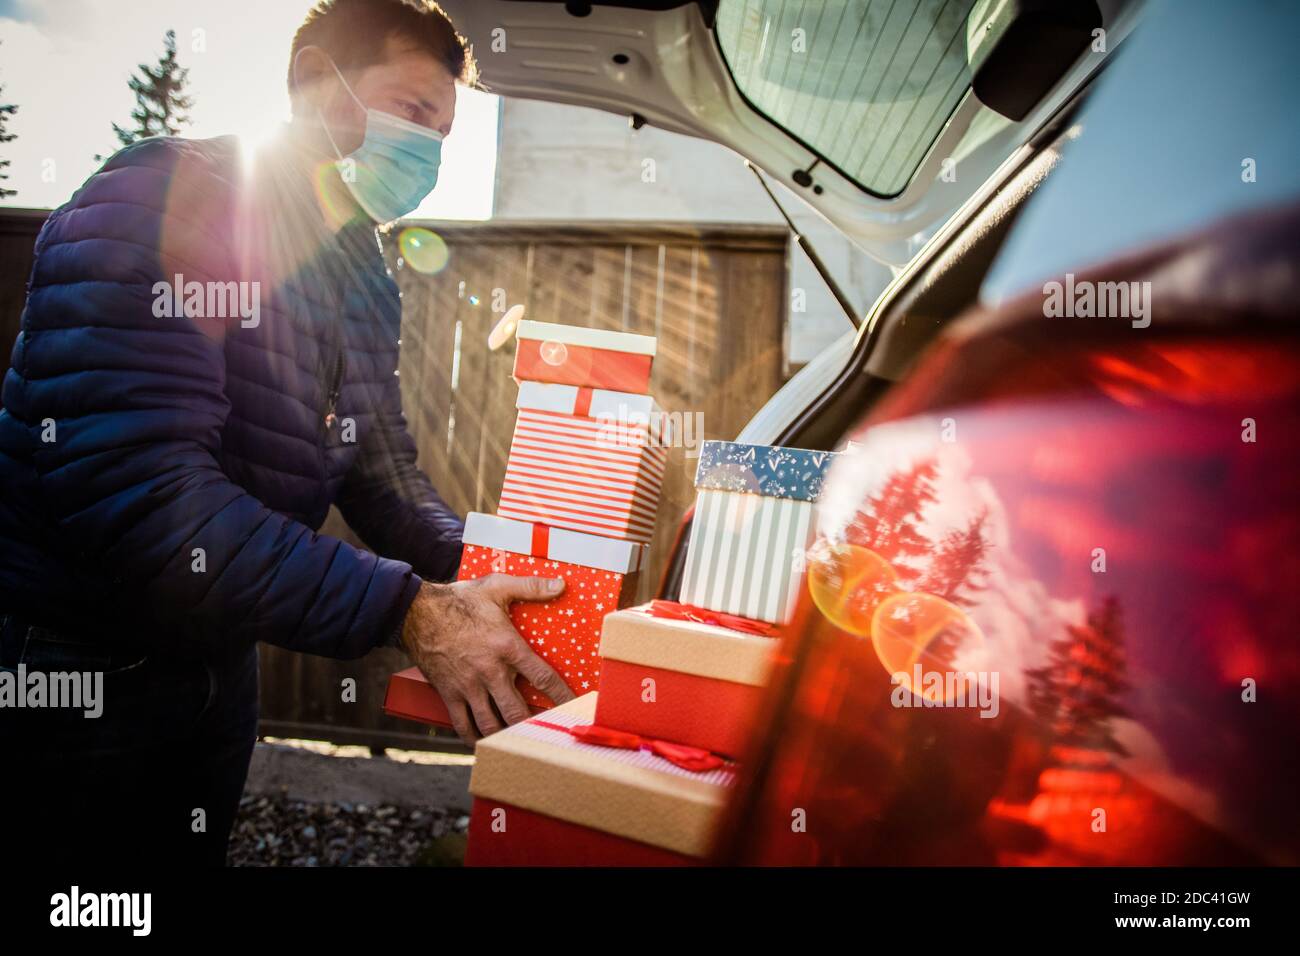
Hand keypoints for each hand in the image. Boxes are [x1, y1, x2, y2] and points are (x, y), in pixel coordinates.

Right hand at [399, 574, 574, 742]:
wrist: (416, 612)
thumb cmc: (459, 599)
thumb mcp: (497, 586)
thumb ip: (531, 587)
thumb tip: (561, 585)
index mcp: (506, 647)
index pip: (543, 677)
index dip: (562, 695)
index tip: (575, 706)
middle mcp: (490, 671)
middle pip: (517, 710)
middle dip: (534, 725)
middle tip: (547, 733)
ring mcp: (468, 686)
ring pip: (491, 723)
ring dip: (506, 735)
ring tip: (520, 742)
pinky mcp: (449, 694)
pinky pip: (462, 724)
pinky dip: (474, 738)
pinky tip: (484, 743)